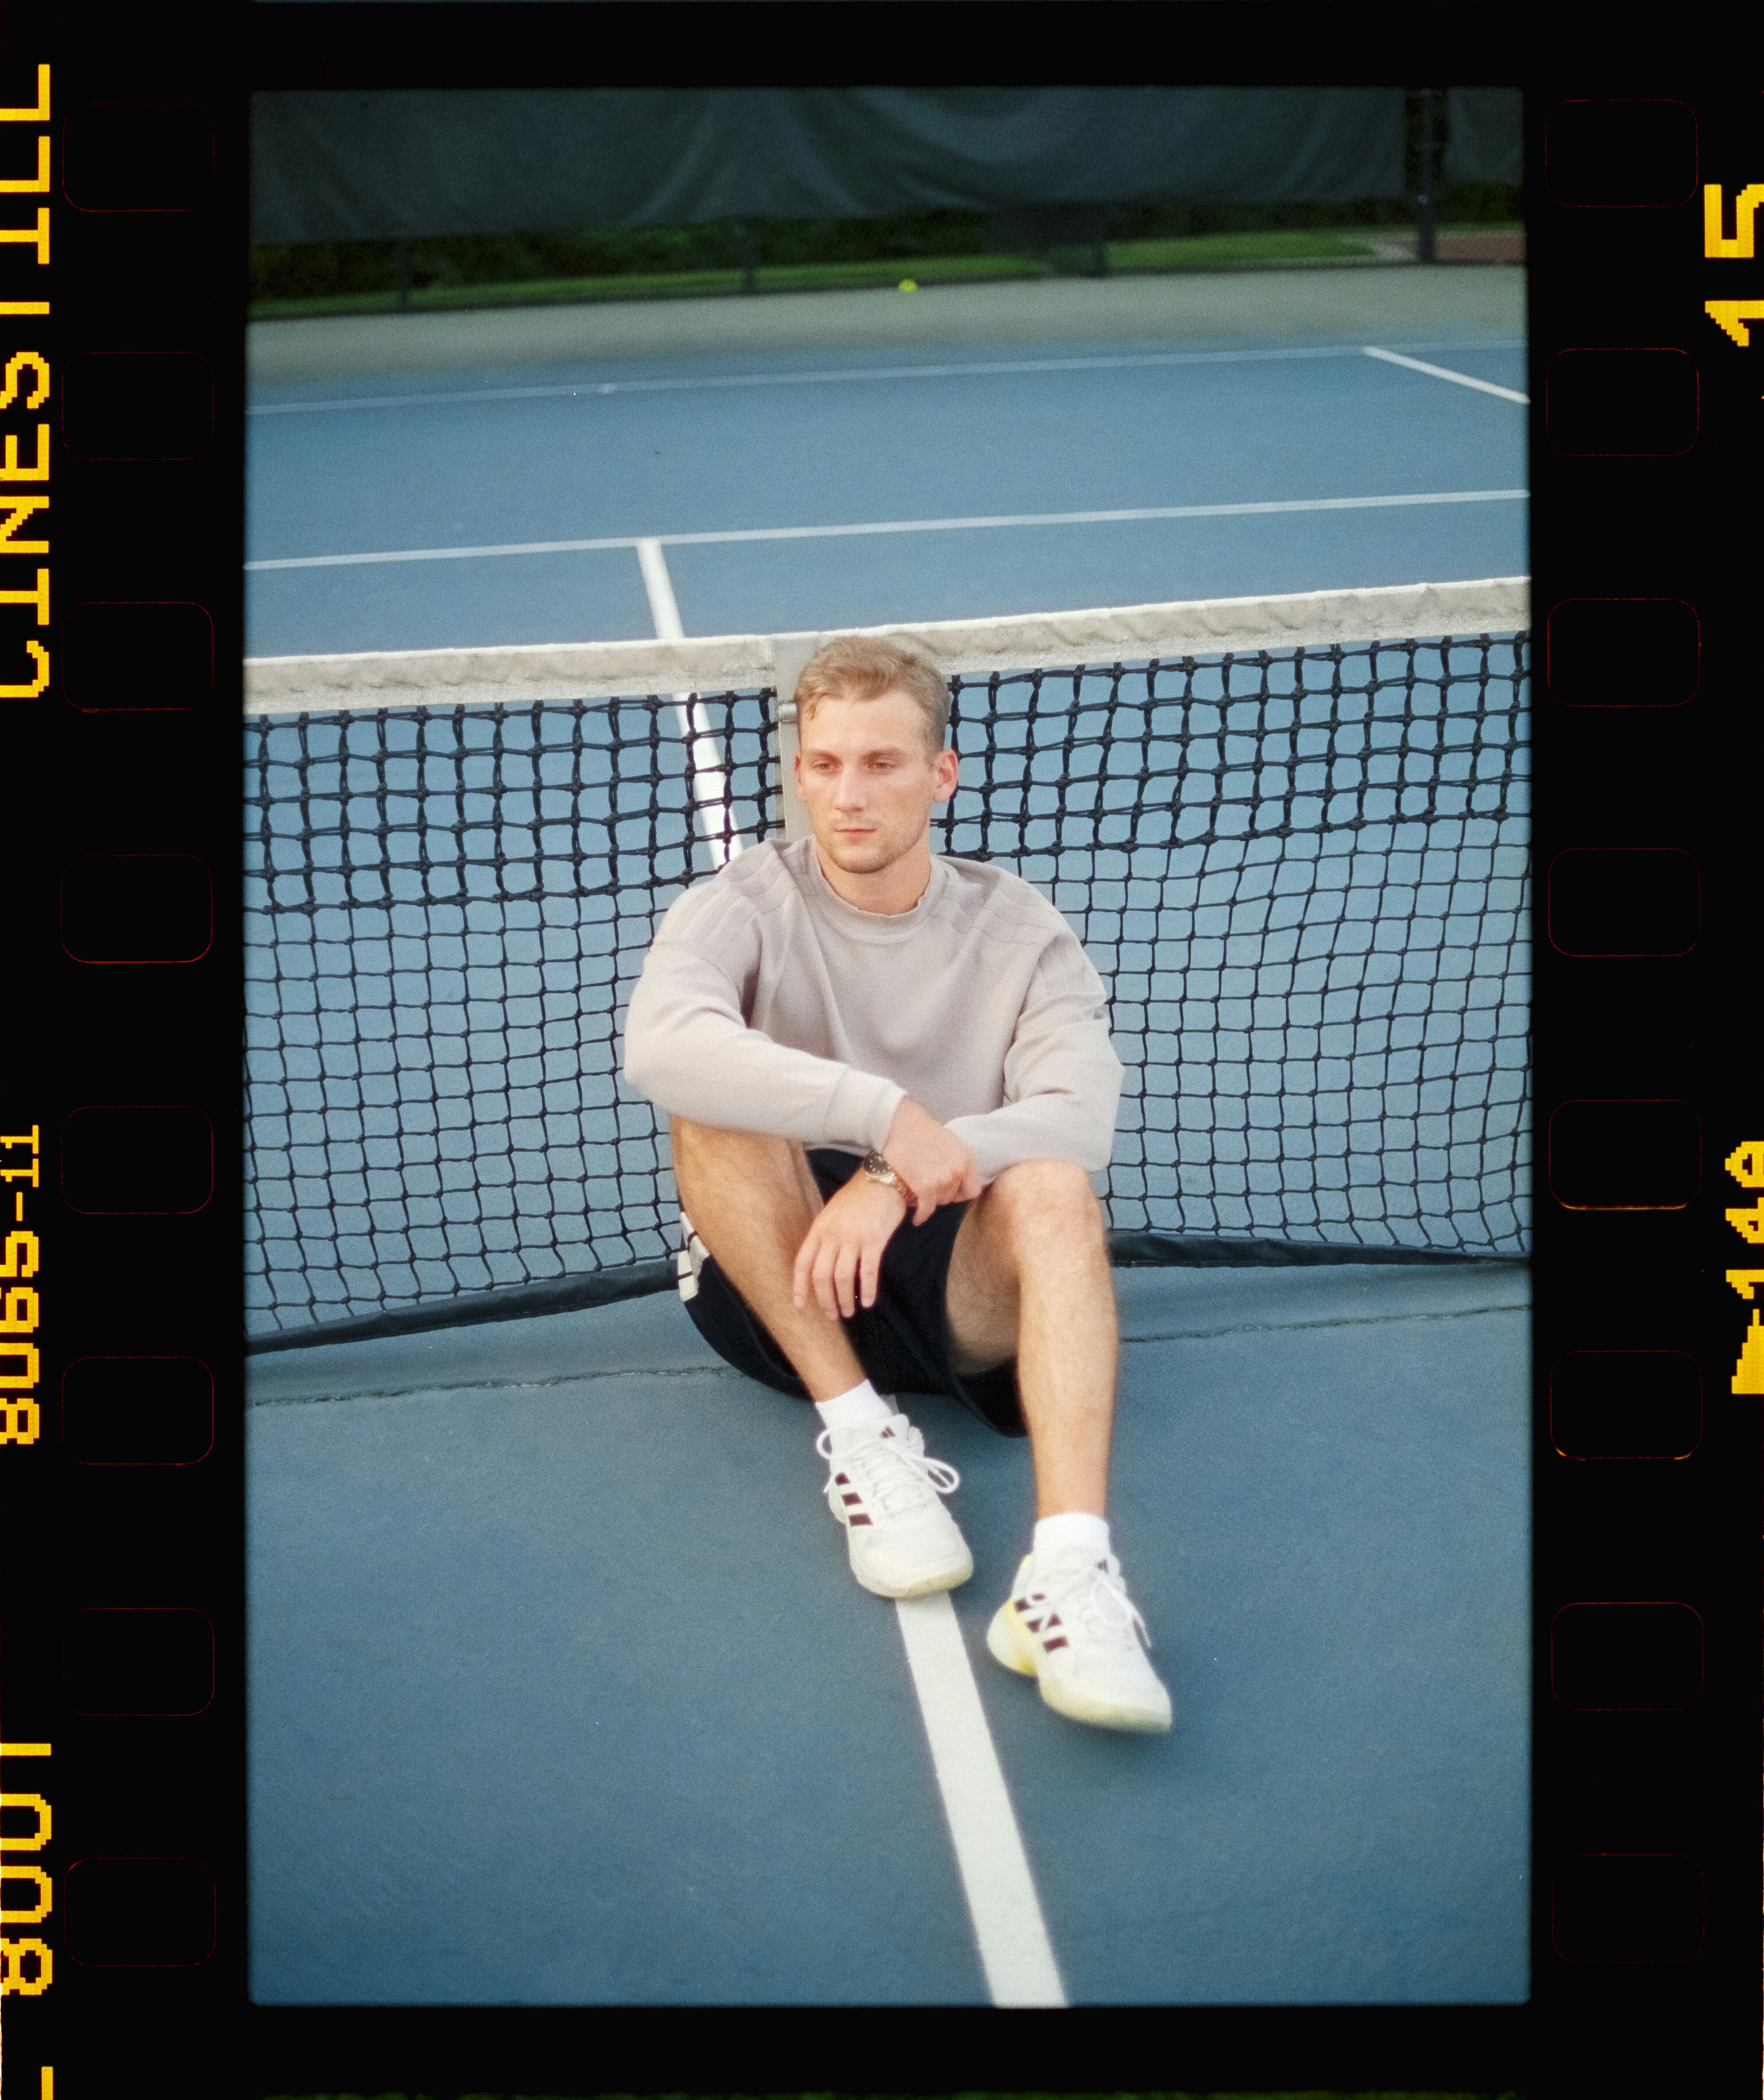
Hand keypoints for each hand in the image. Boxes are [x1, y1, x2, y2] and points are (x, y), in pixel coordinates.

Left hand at [793, 1173, 908, 1319]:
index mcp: (819, 1228)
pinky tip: (868, 1302)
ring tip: (848, 1312)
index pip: (803, 1263)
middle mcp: (832, 1235)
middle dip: (825, 1300)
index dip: (800, 1286)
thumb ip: (824, 1234)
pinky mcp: (874, 1240)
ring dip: (844, 1299)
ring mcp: (853, 1238)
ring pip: (843, 1278)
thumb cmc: (858, 1196)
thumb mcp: (832, 1212)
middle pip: (822, 1275)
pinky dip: (868, 1290)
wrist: (884, 1179)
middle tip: (831, 1315)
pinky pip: (868, 1272)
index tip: (800, 1305)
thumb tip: (820, 1260)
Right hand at [881, 1097, 981, 1224]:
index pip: (972, 1190)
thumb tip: (956, 1180)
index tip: (949, 1191)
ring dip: (929, 1200)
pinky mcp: (925, 1187)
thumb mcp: (950, 1143)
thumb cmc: (921, 1131)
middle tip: (928, 1188)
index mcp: (965, 1159)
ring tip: (918, 1193)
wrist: (899, 1124)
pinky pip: (926, 1209)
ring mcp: (942, 1180)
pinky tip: (916, 1217)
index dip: (960, 1193)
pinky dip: (921, 1215)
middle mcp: (957, 1171)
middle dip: (941, 1194)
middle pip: (952, 1197)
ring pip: (938, 1202)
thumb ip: (958, 1162)